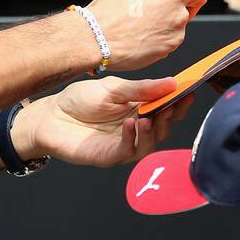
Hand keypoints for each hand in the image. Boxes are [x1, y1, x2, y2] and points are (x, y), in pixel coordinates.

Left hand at [19, 76, 191, 167]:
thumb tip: (171, 83)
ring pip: (150, 145)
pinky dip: (132, 138)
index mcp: (140, 109)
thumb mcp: (113, 88)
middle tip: (171, 105)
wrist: (50, 115)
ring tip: (147, 117)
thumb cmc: (80, 100)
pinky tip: (129, 124)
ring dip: (153, 132)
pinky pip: (128, 151)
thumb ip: (141, 89)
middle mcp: (136, 129)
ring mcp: (123, 144)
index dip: (180, 103)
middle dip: (170, 118)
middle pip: (163, 128)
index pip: (167, 109)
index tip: (189, 92)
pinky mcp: (109, 156)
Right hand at [87, 0, 208, 70]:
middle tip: (177, 5)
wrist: (98, 37)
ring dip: (173, 20)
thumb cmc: (108, 11)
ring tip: (148, 24)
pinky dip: (165, 37)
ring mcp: (179, 17)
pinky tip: (145, 36)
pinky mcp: (176, 38)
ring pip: (186, 18)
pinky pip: (176, 36)